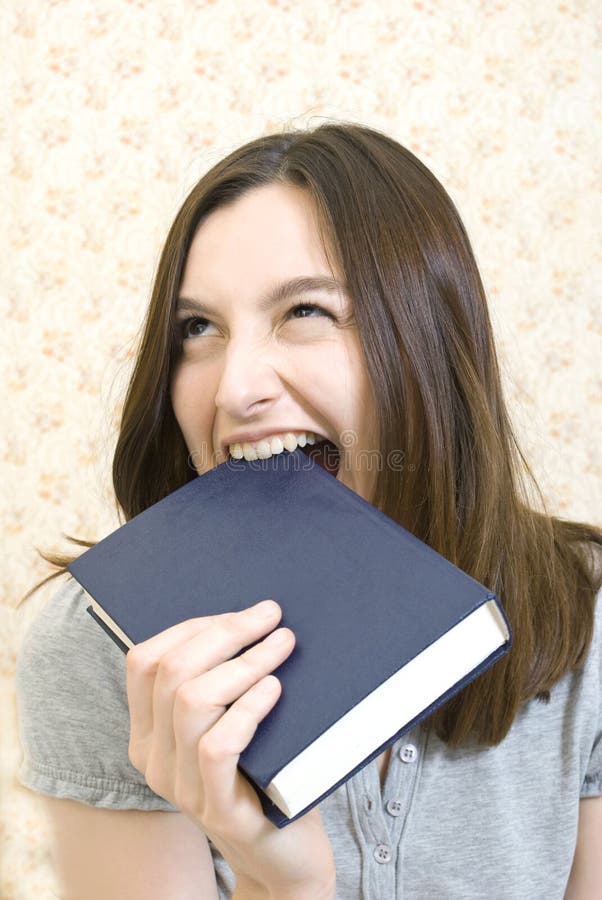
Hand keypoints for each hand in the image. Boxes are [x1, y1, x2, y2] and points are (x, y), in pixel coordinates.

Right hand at [126, 599, 335, 898]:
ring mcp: (180, 788)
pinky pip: (217, 746)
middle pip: (171, 672)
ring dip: (244, 663)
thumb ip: (223, 682)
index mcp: (148, 732)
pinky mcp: (217, 811)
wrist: (285, 855)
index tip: (243, 612)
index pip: (145, 660)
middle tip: (272, 616)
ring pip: (192, 701)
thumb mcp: (232, 722)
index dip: (192, 626)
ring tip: (282, 646)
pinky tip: (275, 690)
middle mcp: (153, 759)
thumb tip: (251, 616)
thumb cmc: (266, 773)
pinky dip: (248, 708)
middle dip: (225, 633)